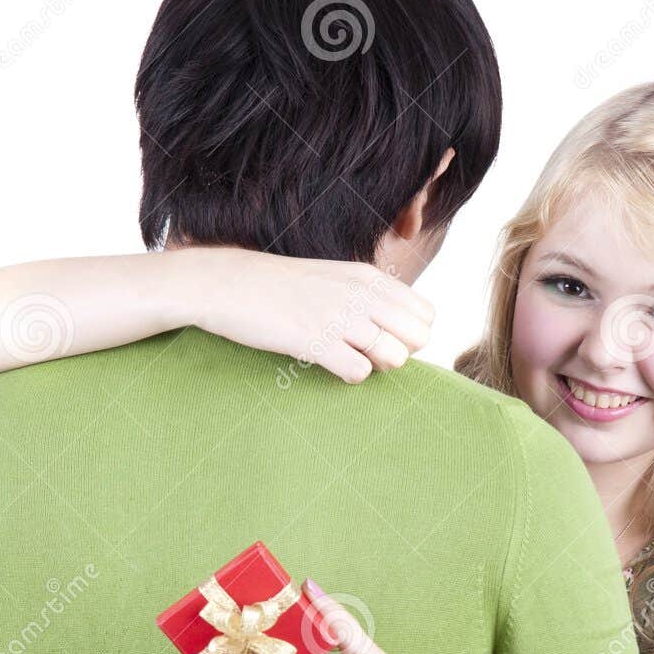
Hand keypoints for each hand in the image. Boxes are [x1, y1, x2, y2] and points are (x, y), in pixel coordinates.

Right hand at [171, 247, 434, 382]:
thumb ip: (370, 298)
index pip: (426, 313)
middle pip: (418, 338)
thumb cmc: (281, 287)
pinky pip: (359, 373)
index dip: (410, 333)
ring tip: (347, 356)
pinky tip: (329, 364)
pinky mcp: (314, 341)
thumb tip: (402, 333)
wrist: (227, 284)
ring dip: (376, 366)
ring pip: (395, 357)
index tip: (383, 336)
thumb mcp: (334, 279)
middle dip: (400, 352)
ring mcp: (338, 317)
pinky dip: (350, 375)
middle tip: (369, 352)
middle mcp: (360, 294)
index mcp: (368, 277)